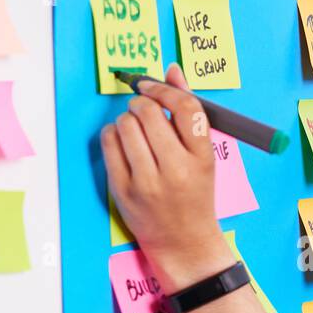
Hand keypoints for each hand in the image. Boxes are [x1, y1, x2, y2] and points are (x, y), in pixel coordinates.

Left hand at [101, 62, 234, 292]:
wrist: (184, 242)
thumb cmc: (194, 194)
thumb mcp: (203, 155)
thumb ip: (188, 112)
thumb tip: (172, 70)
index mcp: (202, 157)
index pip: (184, 107)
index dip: (164, 89)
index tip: (152, 86)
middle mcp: (176, 169)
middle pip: (148, 112)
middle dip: (141, 103)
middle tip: (142, 110)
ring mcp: (147, 182)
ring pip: (125, 125)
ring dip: (127, 118)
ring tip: (134, 130)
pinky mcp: (124, 190)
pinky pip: (109, 143)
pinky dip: (112, 134)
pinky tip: (122, 142)